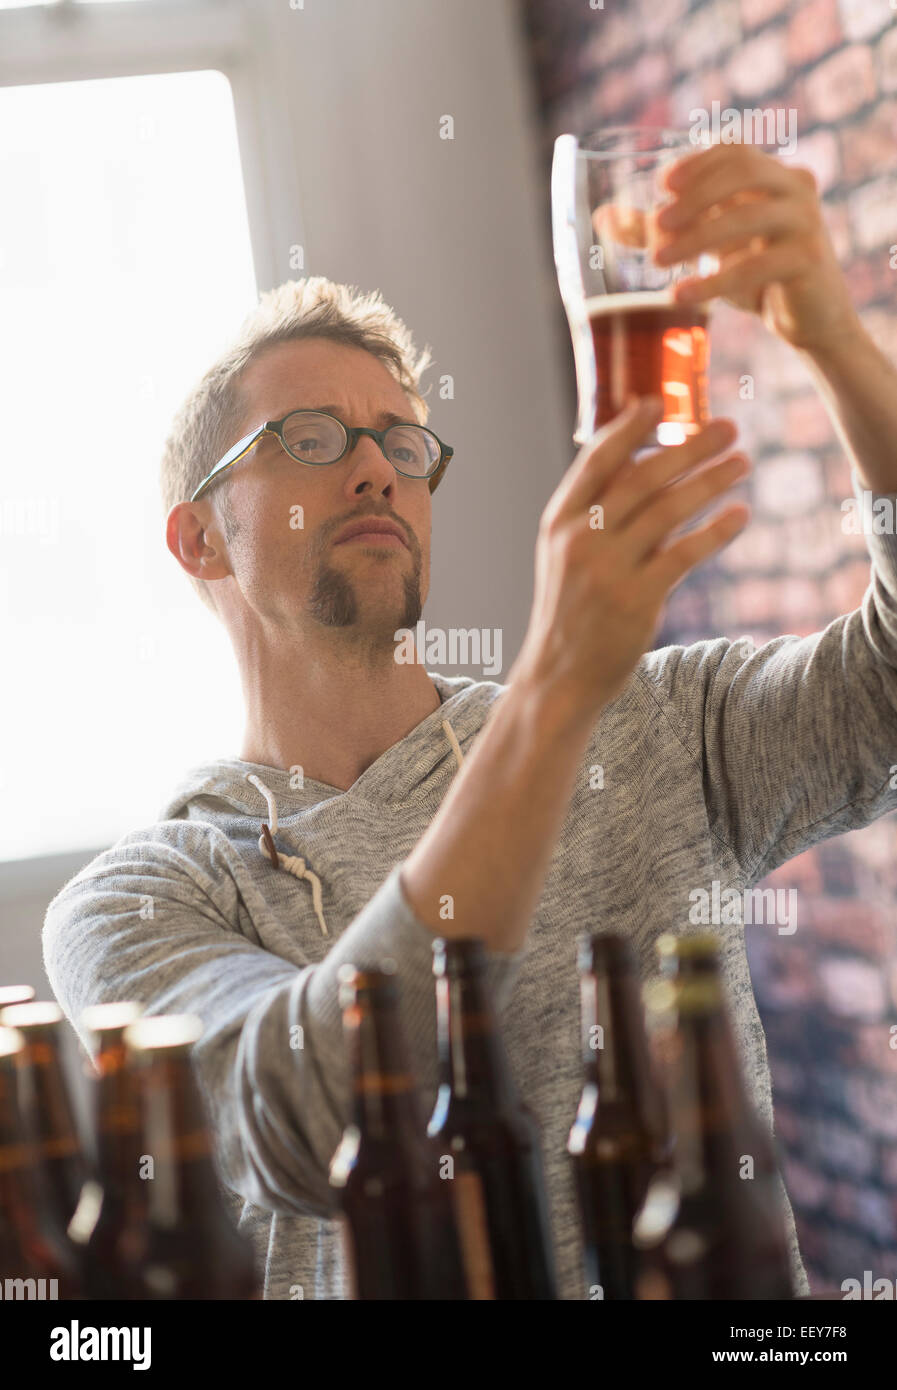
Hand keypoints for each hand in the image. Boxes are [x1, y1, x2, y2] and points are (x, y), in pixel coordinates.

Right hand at [510, 398, 750, 717]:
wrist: (558, 677)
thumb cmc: (569, 613)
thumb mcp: (564, 557)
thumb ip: (591, 515)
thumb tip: (634, 468)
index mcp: (559, 522)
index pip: (595, 460)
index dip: (628, 427)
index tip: (659, 401)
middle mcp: (580, 539)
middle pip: (642, 476)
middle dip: (689, 446)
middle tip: (727, 426)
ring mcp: (607, 568)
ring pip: (668, 509)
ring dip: (711, 480)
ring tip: (742, 462)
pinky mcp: (636, 599)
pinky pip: (684, 554)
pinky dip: (716, 531)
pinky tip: (740, 515)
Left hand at [651, 143, 862, 353]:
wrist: (810, 319)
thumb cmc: (756, 277)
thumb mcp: (707, 249)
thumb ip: (661, 231)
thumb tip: (602, 217)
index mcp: (772, 176)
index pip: (735, 150)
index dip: (698, 162)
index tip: (661, 186)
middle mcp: (794, 188)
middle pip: (743, 171)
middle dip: (695, 196)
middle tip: (656, 225)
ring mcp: (806, 221)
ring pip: (747, 217)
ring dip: (696, 238)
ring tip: (656, 260)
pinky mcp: (808, 260)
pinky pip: (756, 265)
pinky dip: (713, 281)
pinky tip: (679, 295)